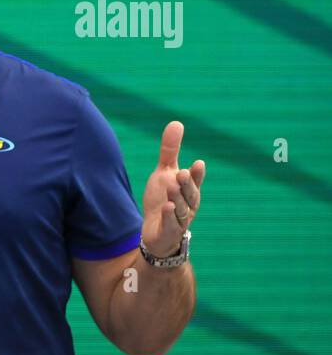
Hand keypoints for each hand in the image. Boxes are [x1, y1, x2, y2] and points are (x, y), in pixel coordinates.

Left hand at [141, 121, 205, 257]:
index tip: (198, 163)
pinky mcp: (169, 231)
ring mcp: (179, 219)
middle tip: (182, 172)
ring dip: (177, 198)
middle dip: (187, 184)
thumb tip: (177, 122)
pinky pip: (171, 224)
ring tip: (171, 187)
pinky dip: (169, 215)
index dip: (197, 174)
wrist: (156, 232)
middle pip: (190, 194)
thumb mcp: (164, 173)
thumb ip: (170, 150)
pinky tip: (166, 206)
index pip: (195, 181)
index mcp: (189, 190)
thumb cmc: (164, 199)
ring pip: (181, 208)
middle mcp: (188, 204)